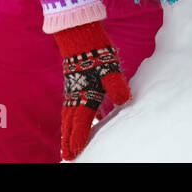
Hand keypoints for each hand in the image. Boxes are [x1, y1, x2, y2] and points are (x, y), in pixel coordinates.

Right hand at [54, 21, 130, 160]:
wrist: (80, 34)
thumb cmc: (97, 52)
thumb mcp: (111, 69)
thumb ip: (117, 86)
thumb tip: (125, 101)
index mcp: (85, 96)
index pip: (80, 124)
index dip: (78, 139)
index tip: (75, 153)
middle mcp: (76, 96)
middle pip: (70, 124)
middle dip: (68, 140)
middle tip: (67, 157)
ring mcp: (73, 90)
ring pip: (68, 116)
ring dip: (67, 131)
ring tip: (66, 143)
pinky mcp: (74, 83)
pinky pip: (70, 106)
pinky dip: (71, 117)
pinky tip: (80, 118)